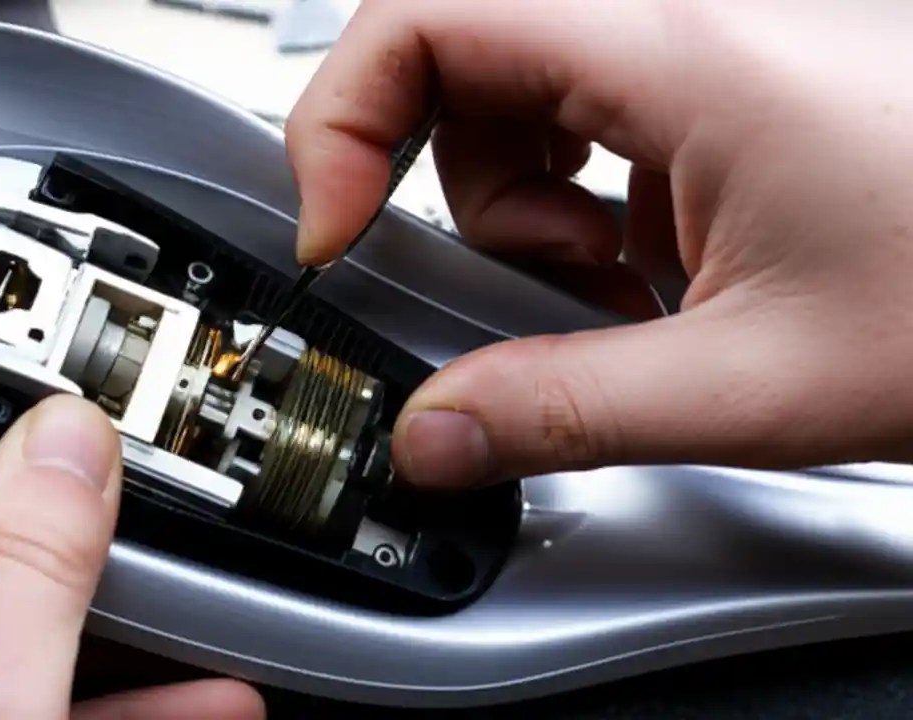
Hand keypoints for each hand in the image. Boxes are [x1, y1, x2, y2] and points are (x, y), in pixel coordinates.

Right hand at [285, 0, 912, 484]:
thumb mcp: (759, 376)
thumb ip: (569, 409)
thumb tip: (439, 433)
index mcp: (681, 45)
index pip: (422, 13)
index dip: (340, 120)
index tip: (337, 224)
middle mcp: (688, 11)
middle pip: (458, 52)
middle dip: (452, 182)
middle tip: (518, 274)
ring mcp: (709, 34)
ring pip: (520, 85)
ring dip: (528, 197)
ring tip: (619, 281)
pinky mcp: (726, 69)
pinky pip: (589, 106)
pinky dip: (587, 190)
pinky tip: (657, 259)